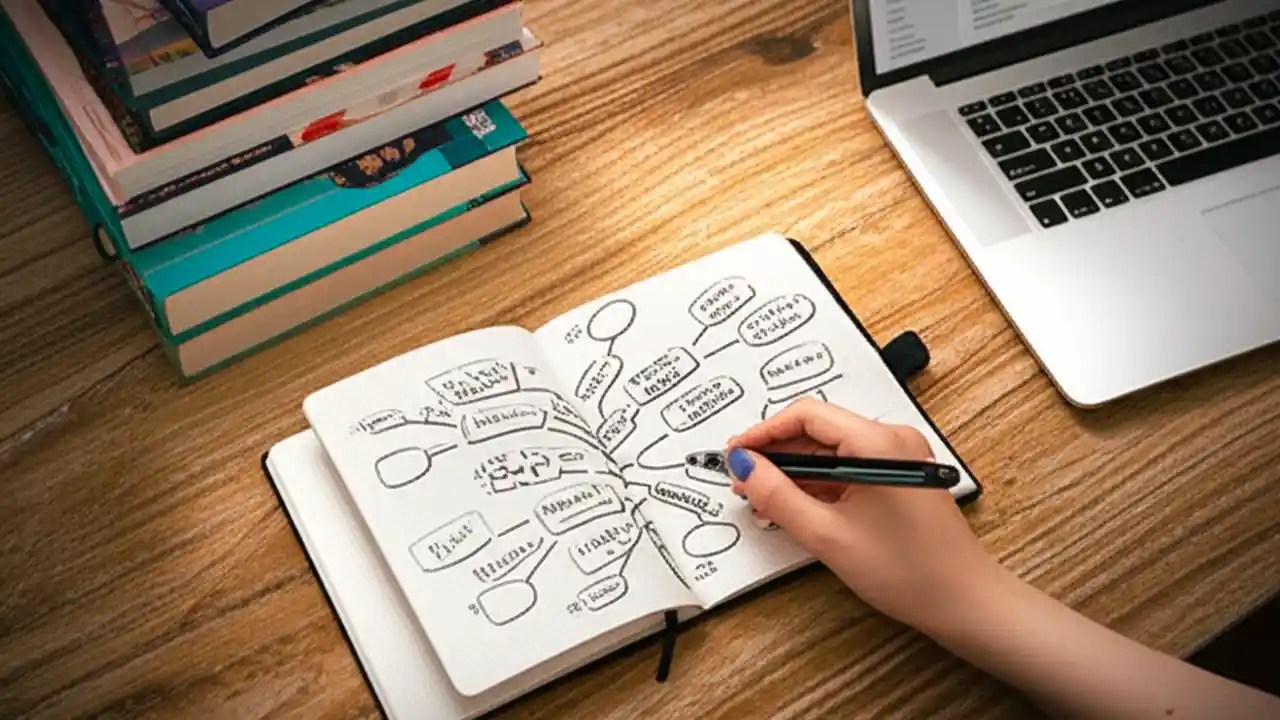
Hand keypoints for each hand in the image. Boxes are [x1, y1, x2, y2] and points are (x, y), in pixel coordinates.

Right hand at [725, 399, 993, 629]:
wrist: (964, 601)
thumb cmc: (911, 572)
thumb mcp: (827, 535)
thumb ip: (778, 496)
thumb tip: (745, 467)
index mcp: (878, 443)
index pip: (806, 415)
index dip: (763, 433)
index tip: (735, 453)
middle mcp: (892, 440)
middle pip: (817, 431)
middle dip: (776, 454)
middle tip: (742, 480)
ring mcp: (899, 457)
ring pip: (831, 451)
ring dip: (795, 472)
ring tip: (763, 498)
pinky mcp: (900, 476)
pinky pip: (849, 467)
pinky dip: (820, 484)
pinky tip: (796, 506)